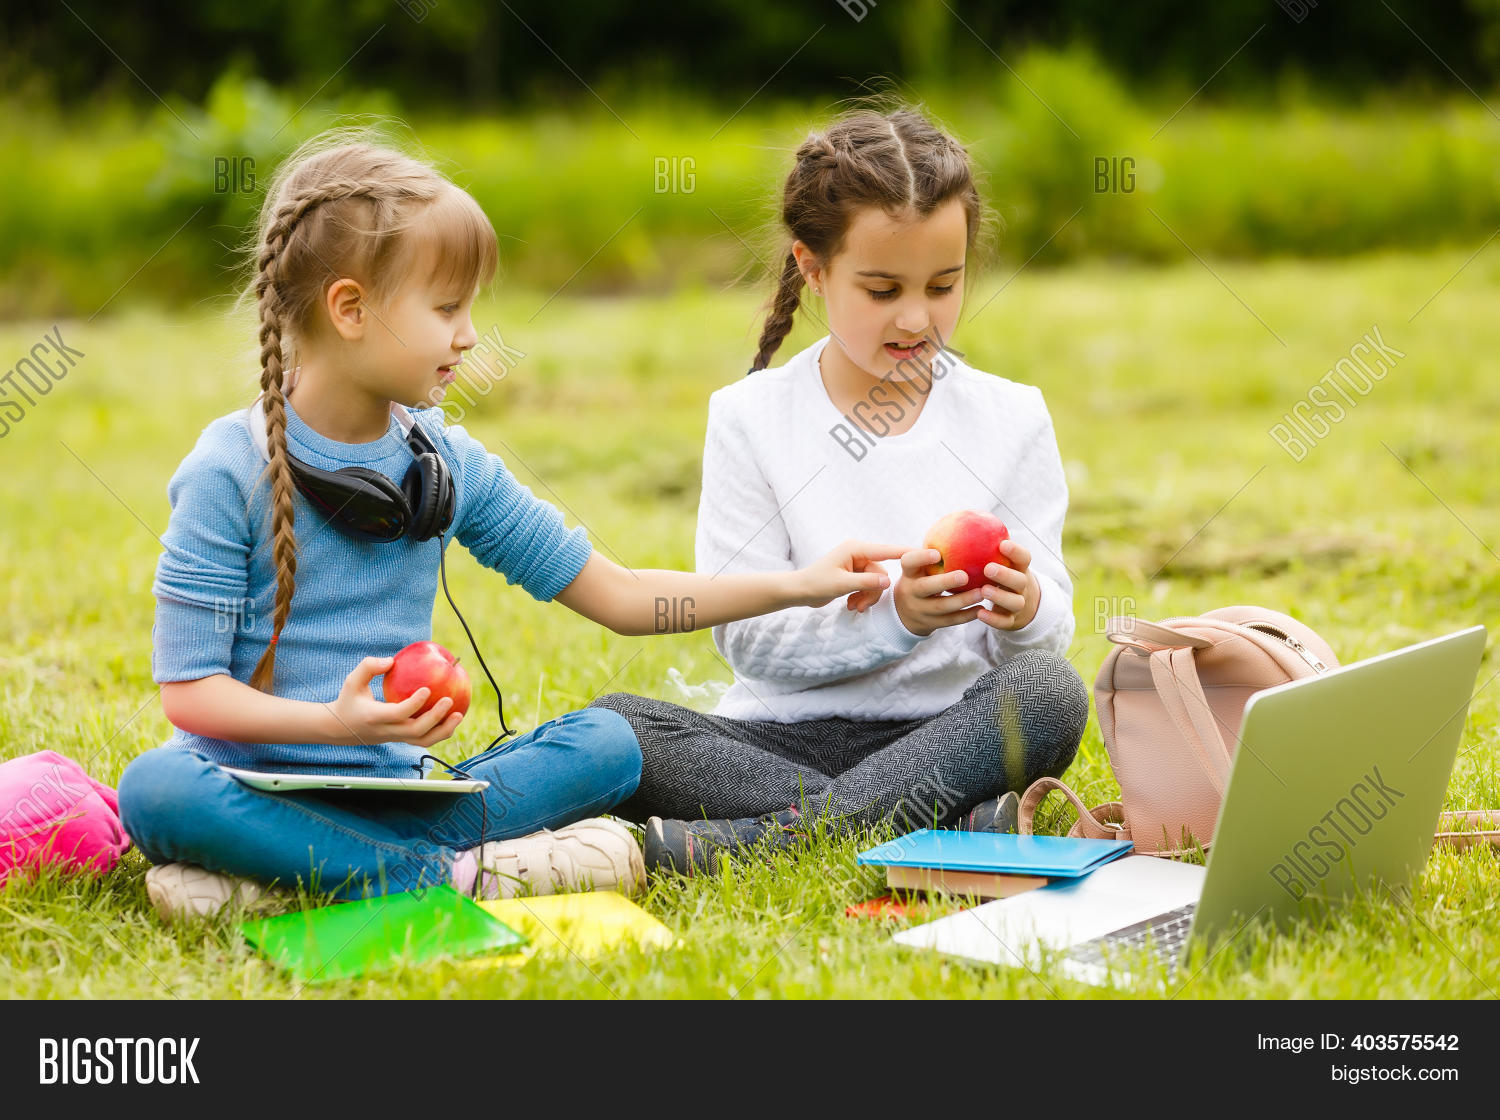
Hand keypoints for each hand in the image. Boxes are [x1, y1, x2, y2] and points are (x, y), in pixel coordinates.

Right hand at [328, 656, 464, 747]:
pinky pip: (424, 739)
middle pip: (416, 731)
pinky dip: (441, 731)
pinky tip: (453, 717)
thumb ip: (368, 667)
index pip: (398, 714)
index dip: (414, 704)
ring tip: (459, 714)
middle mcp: (388, 731)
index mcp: (375, 717)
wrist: (340, 729)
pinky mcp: (402, 739)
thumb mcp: (351, 681)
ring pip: (423, 741)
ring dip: (444, 730)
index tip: (427, 689)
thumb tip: (392, 660)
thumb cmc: (349, 700)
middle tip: (449, 700)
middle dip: (436, 718)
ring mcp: (396, 738)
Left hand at [798, 539, 904, 609]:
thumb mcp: (842, 585)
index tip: (930, 555)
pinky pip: (869, 585)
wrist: (799, 591)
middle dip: (873, 592)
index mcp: (855, 549)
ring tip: (854, 607)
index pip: (887, 551)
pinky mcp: (855, 574)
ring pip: (876, 582)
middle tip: (860, 607)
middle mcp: (858, 553)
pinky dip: (862, 597)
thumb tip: (889, 582)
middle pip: (881, 573)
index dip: (907, 554)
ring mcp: (857, 563)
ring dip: (867, 597)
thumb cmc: (816, 584)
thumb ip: (866, 582)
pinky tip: (851, 605)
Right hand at [893, 538, 1038, 636]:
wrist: (904, 615)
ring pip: (942, 607)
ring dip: (963, 600)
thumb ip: (934, 553)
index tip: (937, 552)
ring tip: (982, 592)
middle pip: (926, 588)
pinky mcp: (931, 624)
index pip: (909, 562)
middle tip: (964, 575)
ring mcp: (920, 610)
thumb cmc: (920, 580)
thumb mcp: (919, 568)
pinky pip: (951, 621)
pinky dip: (967, 616)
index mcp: (908, 573)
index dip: (921, 557)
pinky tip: (982, 609)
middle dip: (945, 582)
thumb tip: (966, 524)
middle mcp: (911, 592)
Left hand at [976, 538, 1040, 631]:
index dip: (1016, 551)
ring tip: (983, 590)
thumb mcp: (998, 563)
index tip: (1002, 544)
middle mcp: (1022, 586)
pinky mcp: (1011, 621)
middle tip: (988, 568)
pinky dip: (994, 619)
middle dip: (1006, 574)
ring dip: (1000, 596)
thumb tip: (952, 527)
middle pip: (1020, 580)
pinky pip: (1005, 622)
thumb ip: (982, 549)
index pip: (1024, 558)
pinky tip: (979, 613)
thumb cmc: (998, 577)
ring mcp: (1018, 604)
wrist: (1017, 606)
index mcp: (1019, 569)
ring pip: (1015, 602)